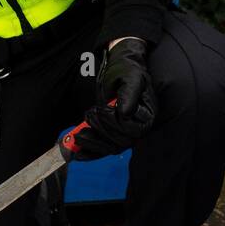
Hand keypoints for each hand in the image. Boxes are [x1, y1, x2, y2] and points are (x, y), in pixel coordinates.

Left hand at [64, 39, 156, 159]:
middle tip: (89, 114)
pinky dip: (90, 153)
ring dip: (93, 142)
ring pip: (111, 148)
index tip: (102, 109)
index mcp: (146, 114)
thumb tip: (126, 112)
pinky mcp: (112, 137)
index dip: (116, 122)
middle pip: (122, 141)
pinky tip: (78, 153)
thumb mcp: (130, 77)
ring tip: (79, 132)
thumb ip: (129, 93)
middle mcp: (138, 127)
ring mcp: (125, 134)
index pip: (133, 129)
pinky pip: (103, 151)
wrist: (117, 71)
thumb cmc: (125, 72)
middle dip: (102, 130)